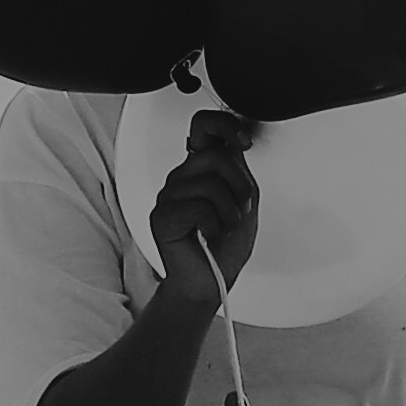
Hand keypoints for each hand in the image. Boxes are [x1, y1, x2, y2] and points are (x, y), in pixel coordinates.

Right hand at [149, 107, 259, 296]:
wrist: (212, 280)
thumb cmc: (226, 243)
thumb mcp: (243, 197)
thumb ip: (238, 167)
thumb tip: (238, 140)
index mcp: (201, 167)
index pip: (203, 124)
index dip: (225, 124)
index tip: (243, 142)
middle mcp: (182, 176)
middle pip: (218, 156)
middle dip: (240, 187)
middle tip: (238, 211)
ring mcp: (169, 195)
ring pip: (212, 185)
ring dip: (229, 213)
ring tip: (222, 228)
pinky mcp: (162, 216)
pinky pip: (199, 208)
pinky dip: (214, 226)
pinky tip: (207, 235)